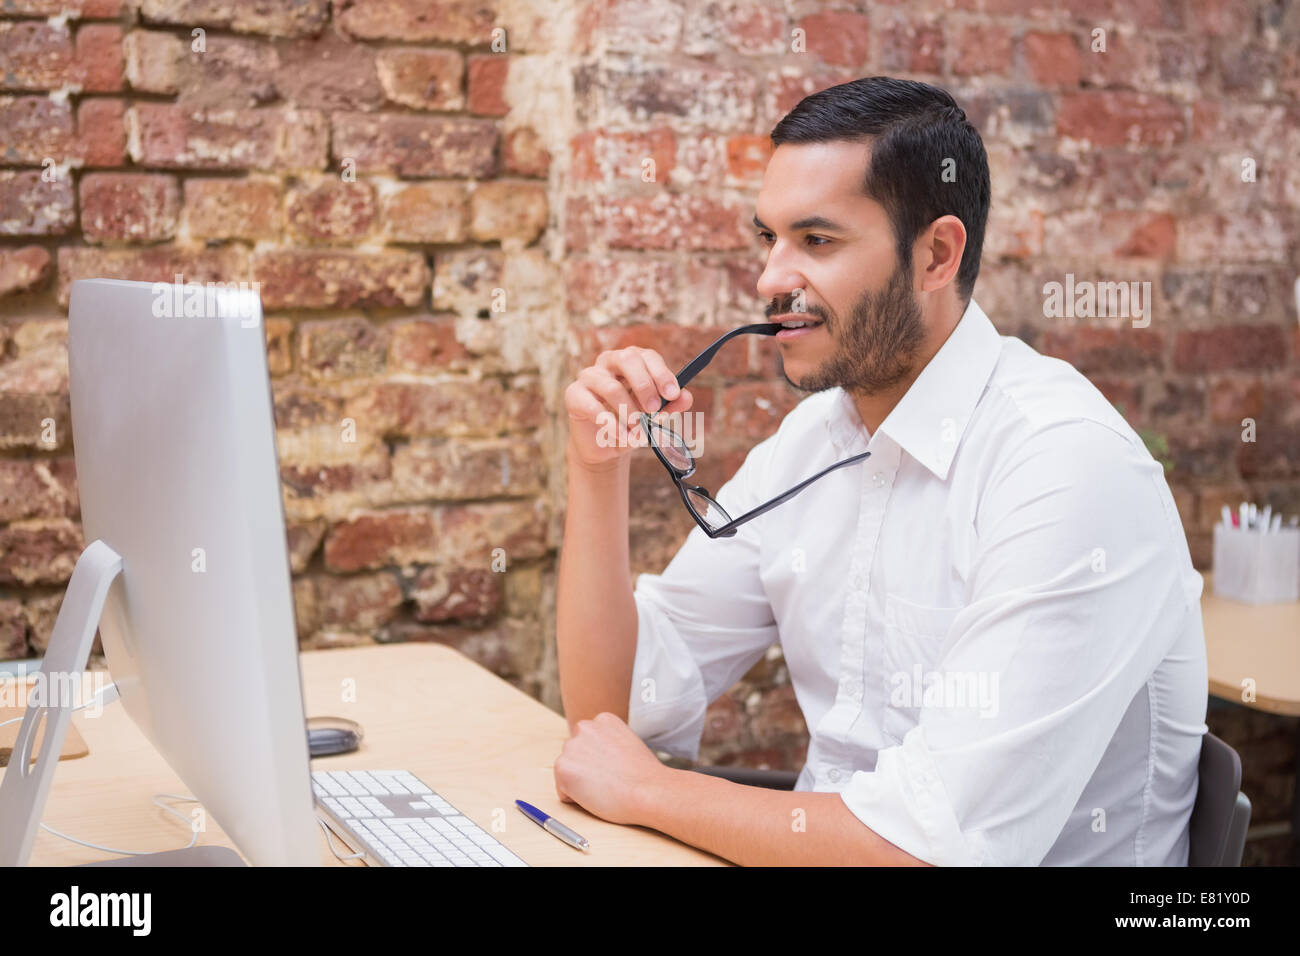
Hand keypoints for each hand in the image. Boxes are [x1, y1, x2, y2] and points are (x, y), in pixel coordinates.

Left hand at [553, 712, 669, 825]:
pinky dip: (575, 799)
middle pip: (575, 755)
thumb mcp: (629, 744)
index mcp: (603, 720)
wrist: (648, 791)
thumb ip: (609, 744)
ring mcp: (571, 746)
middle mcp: (584, 727)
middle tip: (610, 779)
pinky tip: (596, 795)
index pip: (589, 742)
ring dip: (580, 783)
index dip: (601, 761)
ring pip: (568, 772)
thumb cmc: (644, 776)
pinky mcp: (563, 767)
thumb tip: (598, 758)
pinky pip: (563, 791)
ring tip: (605, 787)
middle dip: (587, 769)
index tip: (616, 768)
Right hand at [564, 347, 693, 468]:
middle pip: (627, 360)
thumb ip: (670, 406)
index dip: (662, 374)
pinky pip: (594, 406)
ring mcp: (589, 376)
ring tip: (639, 432)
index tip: (673, 395)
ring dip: (629, 412)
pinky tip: (622, 436)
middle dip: (645, 386)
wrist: (602, 445)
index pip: (647, 356)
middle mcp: (608, 362)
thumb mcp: (654, 417)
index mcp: (631, 360)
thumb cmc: (630, 423)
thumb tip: (686, 397)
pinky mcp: (574, 394)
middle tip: (654, 411)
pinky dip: (611, 425)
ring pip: (611, 387)